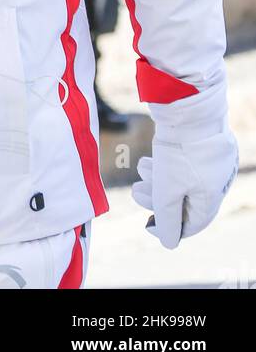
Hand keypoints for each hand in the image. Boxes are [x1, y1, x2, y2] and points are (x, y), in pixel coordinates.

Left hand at [132, 128, 237, 248]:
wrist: (190, 109)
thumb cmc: (180, 153)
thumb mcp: (168, 191)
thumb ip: (168, 219)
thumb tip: (168, 243)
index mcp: (212, 198)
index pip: (191, 224)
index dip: (168, 227)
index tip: (148, 224)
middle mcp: (216, 183)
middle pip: (184, 201)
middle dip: (157, 198)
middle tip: (137, 191)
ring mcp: (211, 163)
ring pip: (180, 180)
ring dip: (157, 179)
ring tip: (141, 169)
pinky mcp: (203, 146)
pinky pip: (183, 164)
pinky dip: (165, 164)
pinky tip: (149, 159)